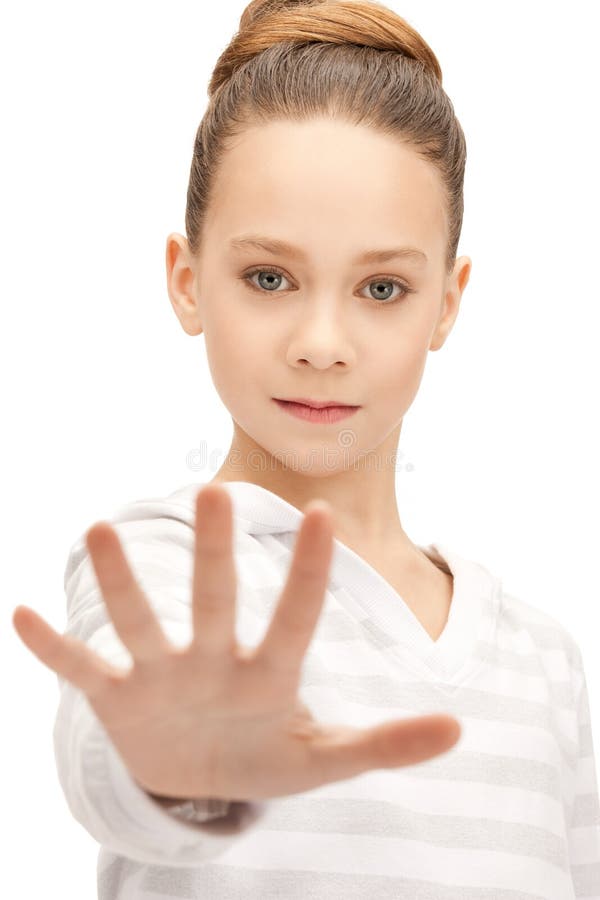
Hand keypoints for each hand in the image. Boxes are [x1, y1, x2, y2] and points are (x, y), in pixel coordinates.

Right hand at [12, 483, 460, 801]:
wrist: (200, 778)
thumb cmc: (264, 756)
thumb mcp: (322, 759)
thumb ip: (383, 743)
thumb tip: (459, 727)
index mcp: (268, 674)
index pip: (294, 617)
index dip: (308, 572)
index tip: (320, 512)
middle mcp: (213, 658)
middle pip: (215, 600)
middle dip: (217, 553)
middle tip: (218, 489)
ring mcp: (162, 674)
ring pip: (140, 622)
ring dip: (123, 582)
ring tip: (100, 530)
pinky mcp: (118, 698)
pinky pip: (81, 670)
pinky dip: (52, 648)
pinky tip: (20, 614)